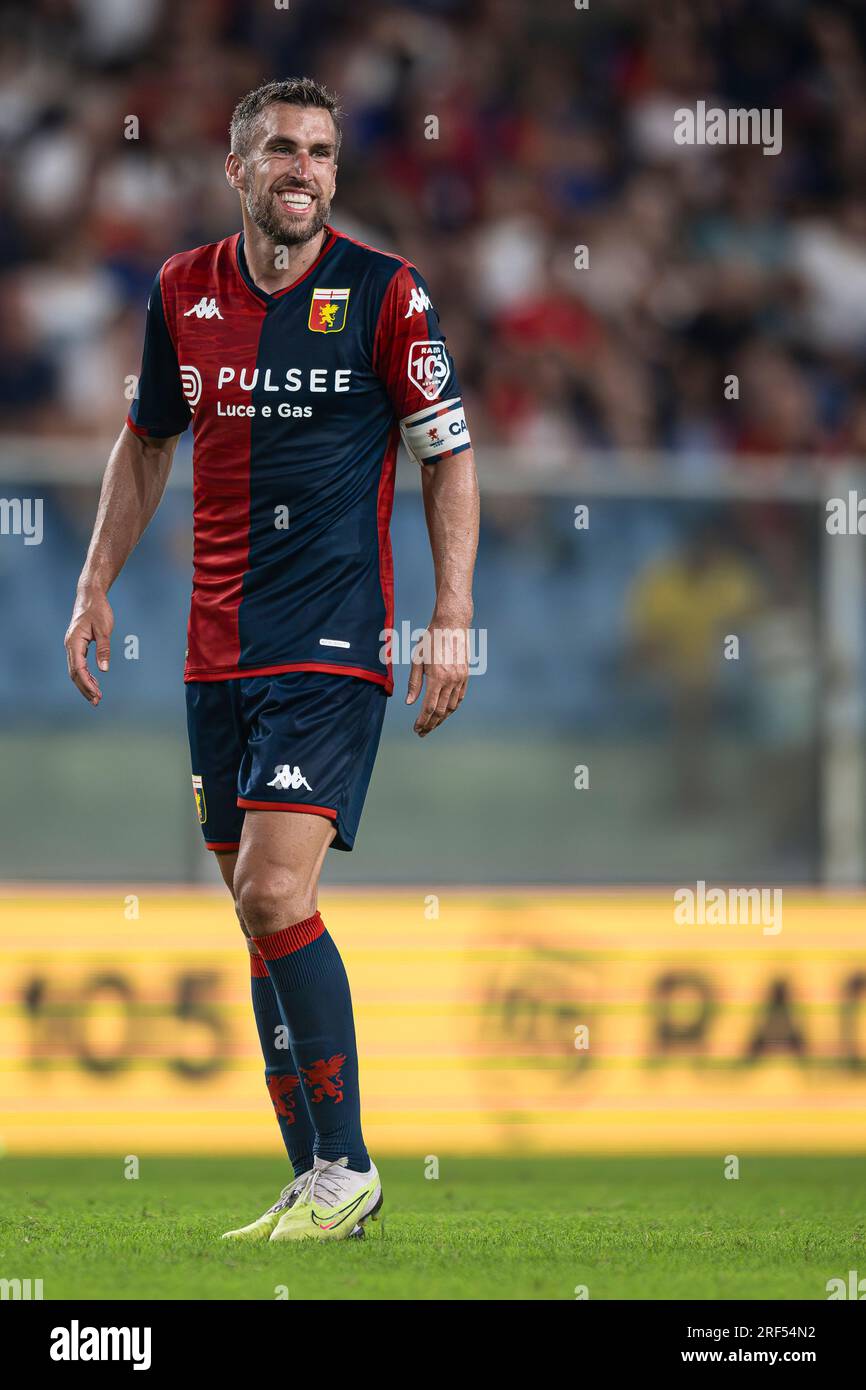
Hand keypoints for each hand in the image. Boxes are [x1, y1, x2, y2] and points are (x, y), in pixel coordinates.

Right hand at [65, 587, 113, 705]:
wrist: (90, 596)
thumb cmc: (98, 610)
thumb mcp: (104, 629)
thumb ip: (103, 649)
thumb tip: (104, 670)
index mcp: (74, 642)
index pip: (78, 668)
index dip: (87, 683)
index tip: (96, 694)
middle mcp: (70, 646)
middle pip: (74, 673)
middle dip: (85, 688)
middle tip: (97, 702)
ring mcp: (72, 646)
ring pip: (75, 670)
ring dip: (85, 684)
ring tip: (96, 697)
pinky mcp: (77, 645)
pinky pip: (79, 664)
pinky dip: (86, 675)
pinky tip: (94, 683)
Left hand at [406, 615, 469, 736]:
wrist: (452, 624)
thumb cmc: (431, 639)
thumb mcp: (418, 659)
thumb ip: (414, 683)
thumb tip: (410, 702)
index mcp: (437, 677)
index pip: (429, 707)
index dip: (422, 721)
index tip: (416, 729)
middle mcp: (451, 680)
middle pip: (441, 711)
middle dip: (431, 724)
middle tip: (422, 732)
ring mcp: (460, 678)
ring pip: (452, 707)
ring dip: (442, 718)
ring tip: (432, 724)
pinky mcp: (465, 675)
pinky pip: (459, 697)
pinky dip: (452, 708)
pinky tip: (445, 712)